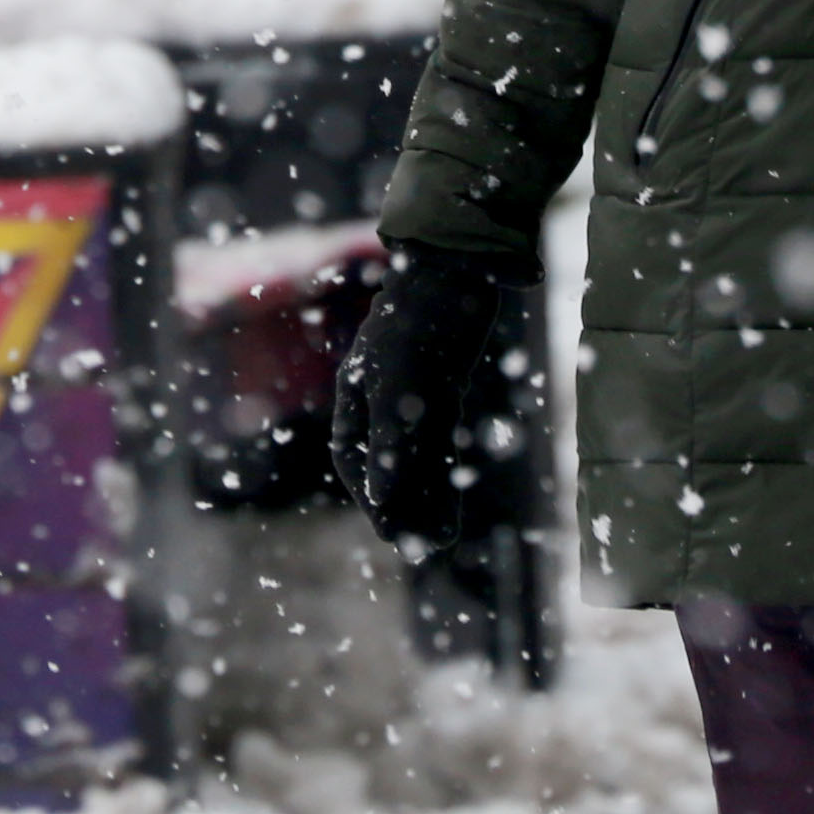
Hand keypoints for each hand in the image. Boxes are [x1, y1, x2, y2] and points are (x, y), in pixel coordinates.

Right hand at [329, 243, 520, 538]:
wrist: (460, 266)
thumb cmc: (423, 317)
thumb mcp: (403, 381)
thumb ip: (391, 441)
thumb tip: (382, 499)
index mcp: (355, 393)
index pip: (353, 458)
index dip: (370, 498)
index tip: (391, 534)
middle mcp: (379, 396)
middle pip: (386, 463)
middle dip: (403, 507)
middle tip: (425, 547)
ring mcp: (411, 390)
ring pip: (416, 455)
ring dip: (427, 495)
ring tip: (445, 538)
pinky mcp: (443, 384)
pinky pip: (438, 437)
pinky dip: (444, 467)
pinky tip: (453, 497)